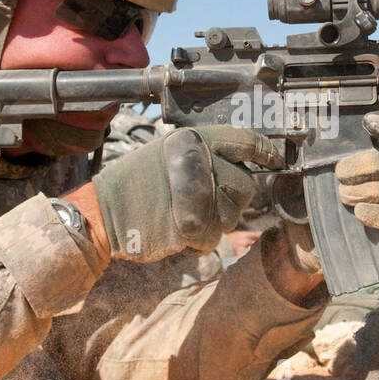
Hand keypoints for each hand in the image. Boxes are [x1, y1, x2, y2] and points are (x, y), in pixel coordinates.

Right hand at [90, 125, 283, 261]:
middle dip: (232, 198)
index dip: (265, 151)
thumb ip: (204, 155)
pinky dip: (201, 238)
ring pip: (233, 214)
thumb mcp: (167, 153)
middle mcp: (199, 163)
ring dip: (216, 220)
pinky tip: (179, 229)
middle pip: (244, 185)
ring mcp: (197, 195)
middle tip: (204, 200)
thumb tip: (241, 164)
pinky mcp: (194, 225)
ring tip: (186, 213)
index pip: (243, 141)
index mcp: (194, 141)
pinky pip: (216, 236)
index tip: (275, 159)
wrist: (103, 213)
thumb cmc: (135, 184)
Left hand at [280, 110, 378, 274]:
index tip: (368, 125)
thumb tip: (298, 141)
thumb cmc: (307, 201)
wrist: (303, 239)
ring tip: (344, 198)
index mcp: (373, 154)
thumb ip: (303, 156)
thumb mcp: (300, 174)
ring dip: (372, 191)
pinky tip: (360, 214)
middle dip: (370, 165)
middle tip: (340, 176)